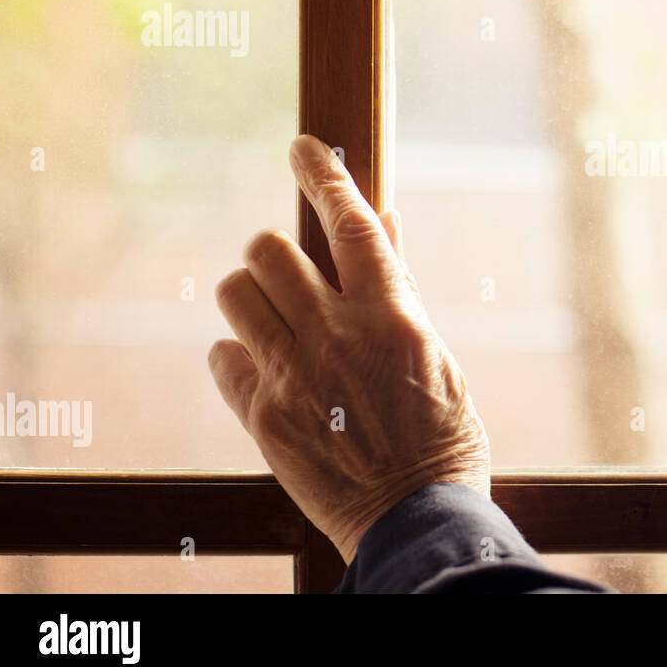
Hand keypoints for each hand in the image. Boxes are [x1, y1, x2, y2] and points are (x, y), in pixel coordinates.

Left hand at [208, 135, 489, 562]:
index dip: (323, 174)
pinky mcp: (262, 417)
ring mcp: (294, 377)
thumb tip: (383, 221)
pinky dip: (240, 357)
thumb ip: (402, 288)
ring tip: (277, 320)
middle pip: (271, 249)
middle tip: (292, 272)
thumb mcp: (437, 354)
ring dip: (254, 297)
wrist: (415, 519)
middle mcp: (337, 337)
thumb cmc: (442, 436)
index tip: (303, 147)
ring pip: (236, 293)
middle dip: (276, 251)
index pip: (350, 223)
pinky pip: (223, 357)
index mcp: (392, 317)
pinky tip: (270, 373)